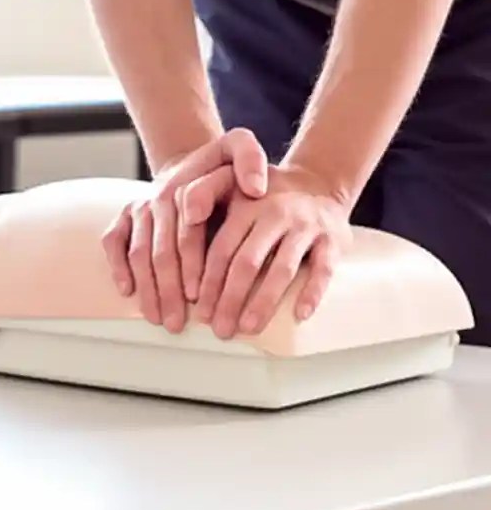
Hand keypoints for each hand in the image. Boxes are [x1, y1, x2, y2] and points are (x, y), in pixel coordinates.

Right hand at [101, 128, 267, 332]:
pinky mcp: (125, 216)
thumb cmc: (221, 165)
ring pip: (138, 253)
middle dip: (168, 290)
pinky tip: (127, 291)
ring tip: (159, 318)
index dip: (192, 266)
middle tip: (178, 322)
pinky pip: (113, 242)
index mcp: (185, 188)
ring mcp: (138, 208)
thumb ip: (249, 159)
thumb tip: (255, 188)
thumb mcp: (239, 148)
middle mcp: (156, 199)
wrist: (193, 161)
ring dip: (147, 289)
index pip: (187, 234)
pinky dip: (117, 266)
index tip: (199, 294)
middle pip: (160, 251)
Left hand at [187, 163, 351, 338]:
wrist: (319, 181)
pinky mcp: (333, 239)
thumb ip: (202, 205)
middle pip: (247, 262)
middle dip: (229, 299)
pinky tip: (299, 315)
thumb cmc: (264, 196)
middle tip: (219, 329)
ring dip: (263, 302)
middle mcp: (274, 213)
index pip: (220, 248)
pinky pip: (323, 268)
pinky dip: (312, 292)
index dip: (207, 281)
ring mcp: (305, 227)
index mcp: (245, 205)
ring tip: (248, 328)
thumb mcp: (231, 188)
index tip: (197, 309)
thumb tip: (175, 241)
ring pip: (282, 269)